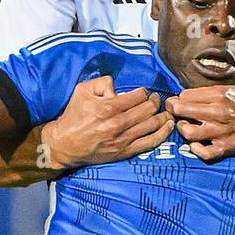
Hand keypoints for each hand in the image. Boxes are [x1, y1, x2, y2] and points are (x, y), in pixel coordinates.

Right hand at [40, 75, 170, 169]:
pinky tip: (169, 126)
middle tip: (156, 99)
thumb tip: (119, 87)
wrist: (65, 144)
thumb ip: (103, 82)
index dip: (144, 92)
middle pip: (148, 109)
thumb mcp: (83, 90)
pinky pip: (151, 142)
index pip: (138, 96)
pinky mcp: (125, 152)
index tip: (144, 92)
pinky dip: (163, 133)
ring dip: (163, 116)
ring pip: (153, 124)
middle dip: (155, 102)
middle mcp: (118, 123)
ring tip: (166, 111)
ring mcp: (123, 139)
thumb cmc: (74, 115)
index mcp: (109, 107)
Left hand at [167, 85, 234, 161]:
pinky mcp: (225, 147)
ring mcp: (221, 132)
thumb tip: (185, 97)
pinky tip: (196, 144)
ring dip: (182, 129)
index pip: (185, 96)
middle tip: (174, 113)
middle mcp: (218, 112)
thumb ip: (208, 93)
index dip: (178, 99)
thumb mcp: (230, 90)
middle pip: (181, 110)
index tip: (177, 102)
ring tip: (185, 127)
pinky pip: (203, 152)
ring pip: (188, 132)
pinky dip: (195, 149)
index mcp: (219, 95)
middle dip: (173, 111)